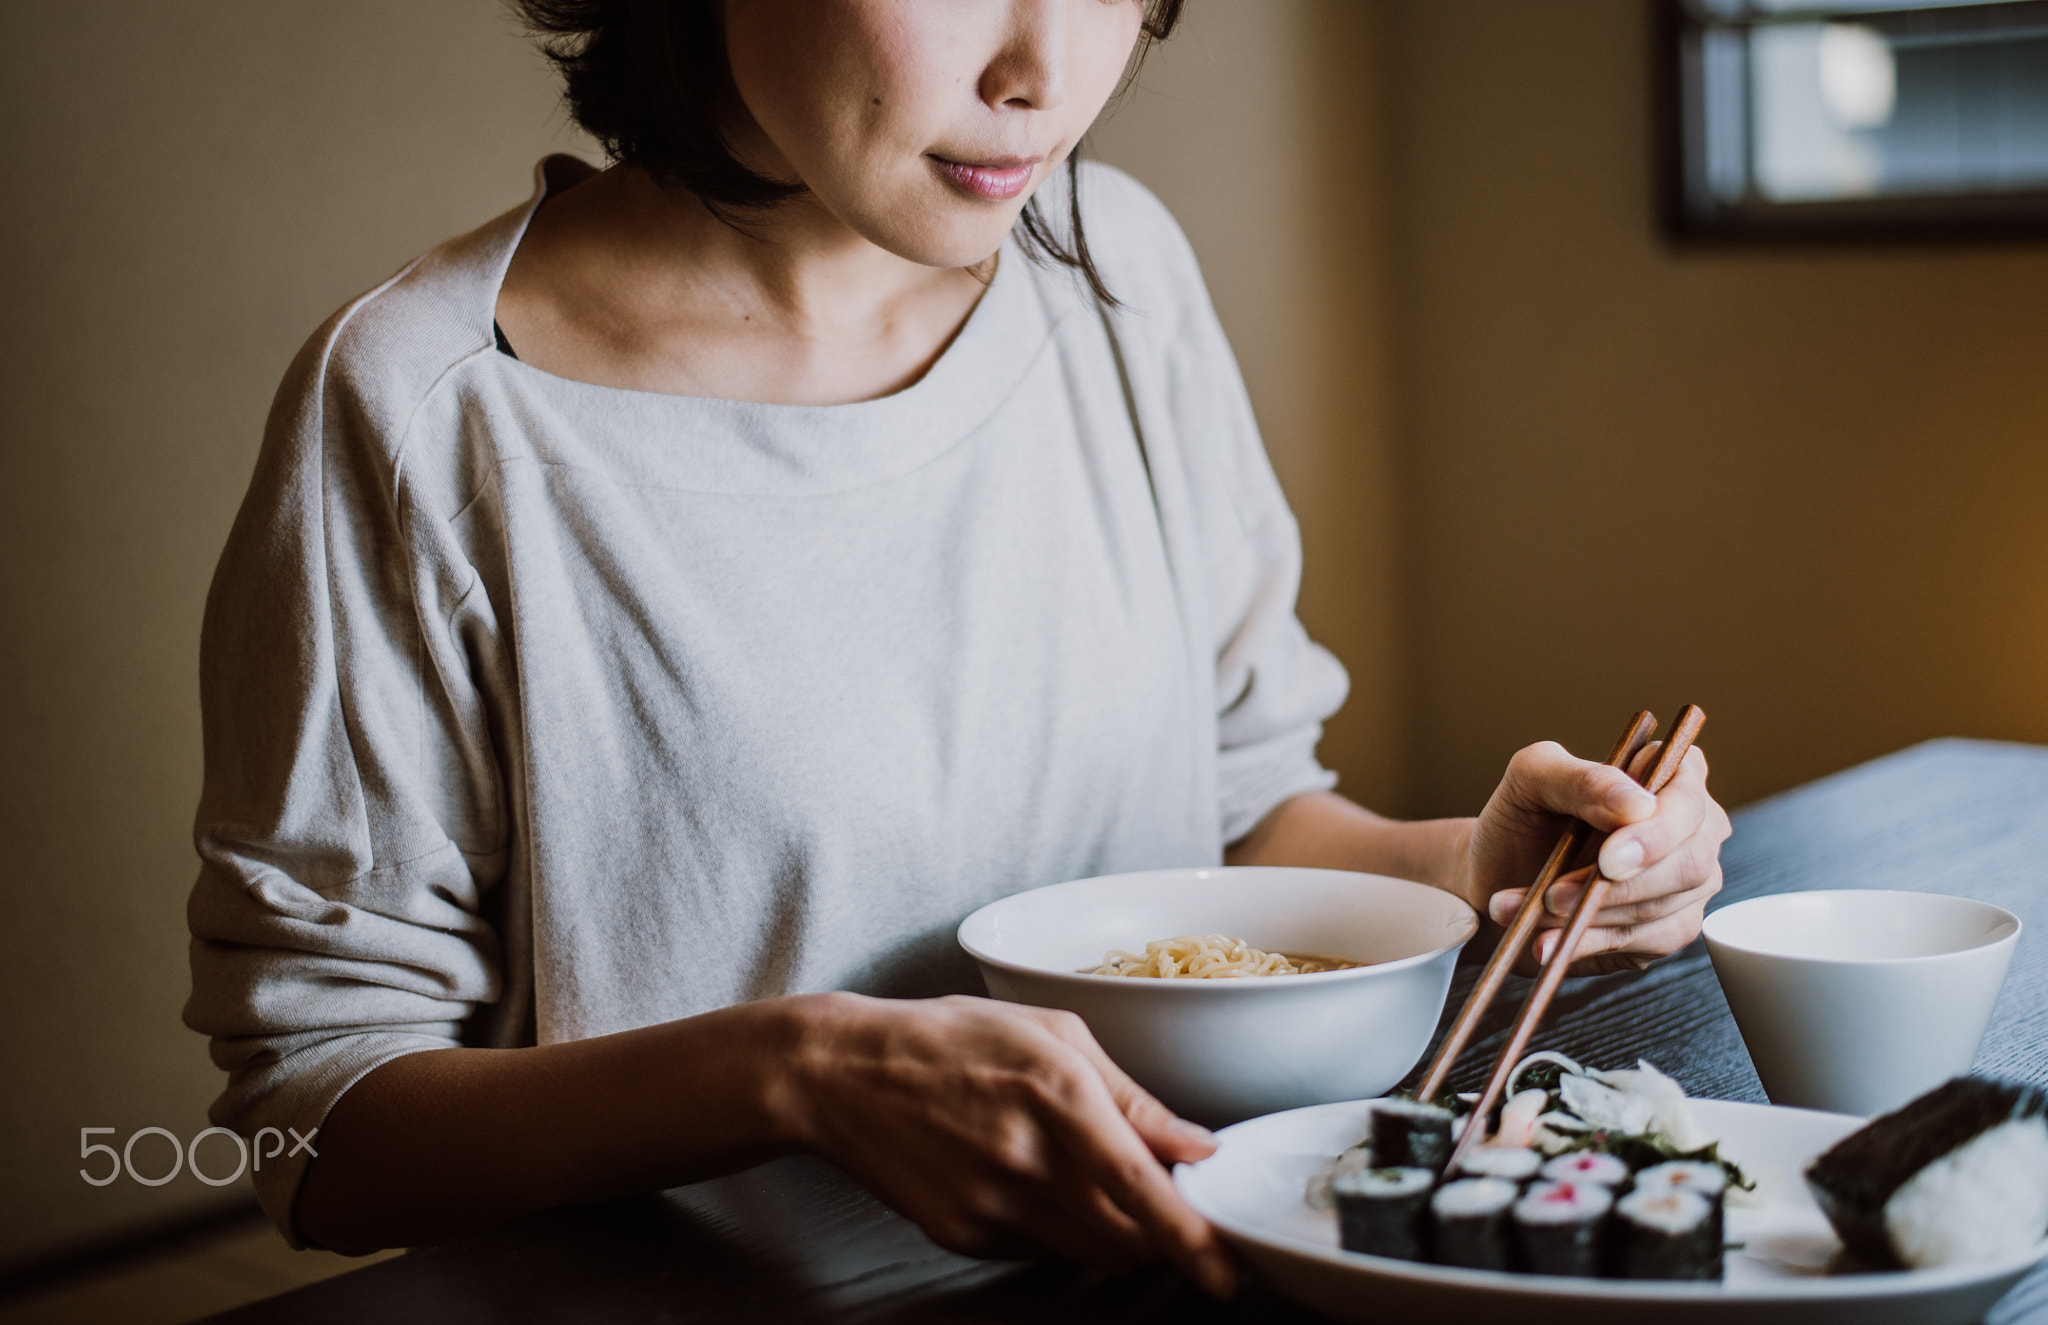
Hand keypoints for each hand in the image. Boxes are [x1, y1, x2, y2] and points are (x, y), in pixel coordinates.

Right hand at [776, 993, 1235, 1295]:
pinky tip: (1041, 1189)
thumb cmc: (949, 1040)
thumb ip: (1131, 1093)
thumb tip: (1196, 1145)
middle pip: (1125, 1235)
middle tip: (1178, 1219)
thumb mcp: (1050, 1034)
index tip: (1224, 1268)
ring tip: (1106, 1194)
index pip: (1139, 1183)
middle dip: (1164, 1240)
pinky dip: (1062, 1234)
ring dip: (1121, 1239)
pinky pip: (1040, 1251)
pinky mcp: (963, 1235)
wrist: (842, 1075)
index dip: (1189, 1235)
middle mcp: (1025, 1156)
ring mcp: (990, 1204)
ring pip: (1090, 1253)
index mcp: (1055, 1091)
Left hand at [1461, 739, 1729, 975]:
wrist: (1498, 877)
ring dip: (1587, 914)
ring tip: (1535, 909)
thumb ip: (1582, 779)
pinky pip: (1641, 941)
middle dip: (1618, 888)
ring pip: (1660, 908)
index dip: (1657, 833)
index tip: (1609, 861)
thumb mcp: (1532, 779)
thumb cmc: (1521, 818)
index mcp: (1671, 776)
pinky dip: (1586, 942)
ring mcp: (1688, 881)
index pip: (1689, 800)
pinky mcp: (1669, 927)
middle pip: (1689, 863)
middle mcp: (1692, 828)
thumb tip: (1637, 804)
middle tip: (1554, 895)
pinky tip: (1546, 940)